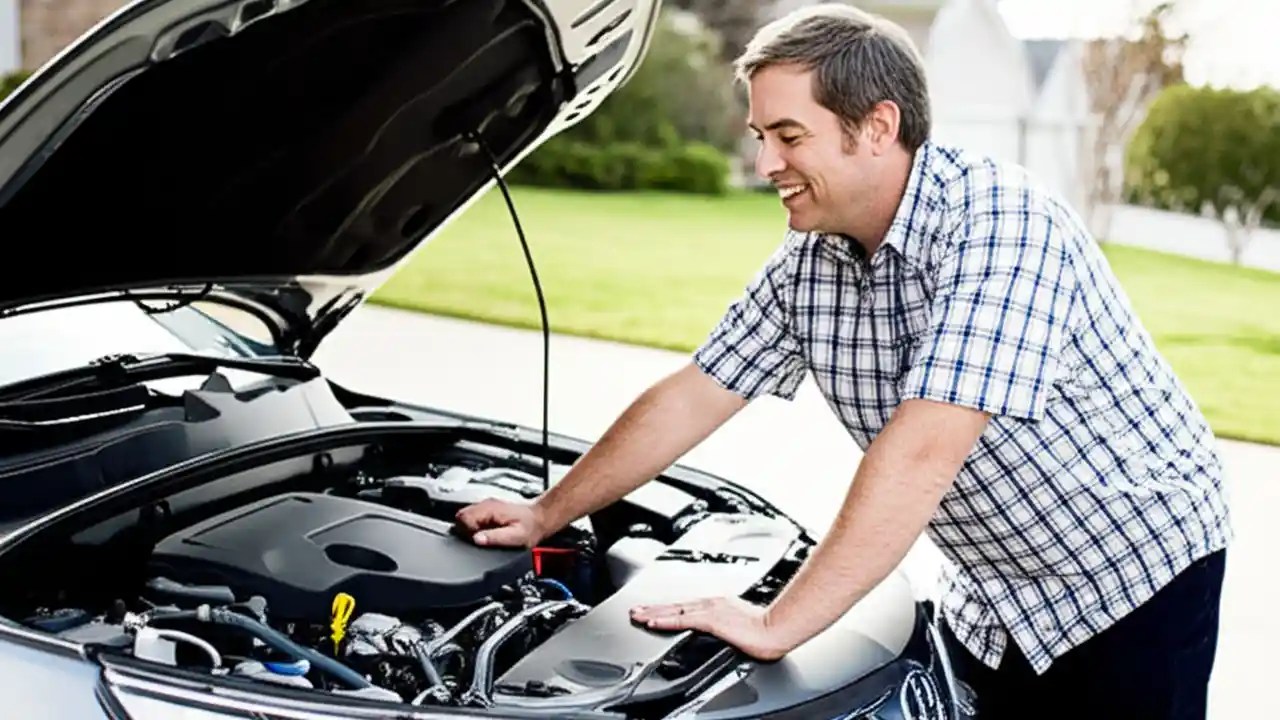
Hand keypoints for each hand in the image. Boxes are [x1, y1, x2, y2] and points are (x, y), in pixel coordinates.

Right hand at [454, 499, 547, 547]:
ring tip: (485, 535)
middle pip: (461, 516)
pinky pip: (473, 517)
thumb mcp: (515, 537)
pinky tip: (488, 532)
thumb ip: (495, 538)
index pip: (463, 518)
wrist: (540, 518)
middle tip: (480, 539)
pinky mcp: (489, 510)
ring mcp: (487, 506)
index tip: (476, 539)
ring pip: (465, 516)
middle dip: (465, 530)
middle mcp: (486, 505)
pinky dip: (475, 526)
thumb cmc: (530, 528)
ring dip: (470, 528)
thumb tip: (476, 539)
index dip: (465, 532)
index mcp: (490, 509)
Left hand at [629, 596, 789, 661]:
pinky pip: (683, 621)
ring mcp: (710, 611)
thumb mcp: (739, 624)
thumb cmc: (765, 628)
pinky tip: (654, 622)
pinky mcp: (712, 620)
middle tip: (636, 610)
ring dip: (654, 613)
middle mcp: (711, 604)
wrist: (776, 628)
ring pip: (675, 611)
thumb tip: (722, 630)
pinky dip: (666, 621)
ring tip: (638, 615)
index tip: (653, 610)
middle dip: (654, 608)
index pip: (686, 607)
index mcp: (717, 605)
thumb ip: (726, 625)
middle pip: (676, 606)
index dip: (667, 609)